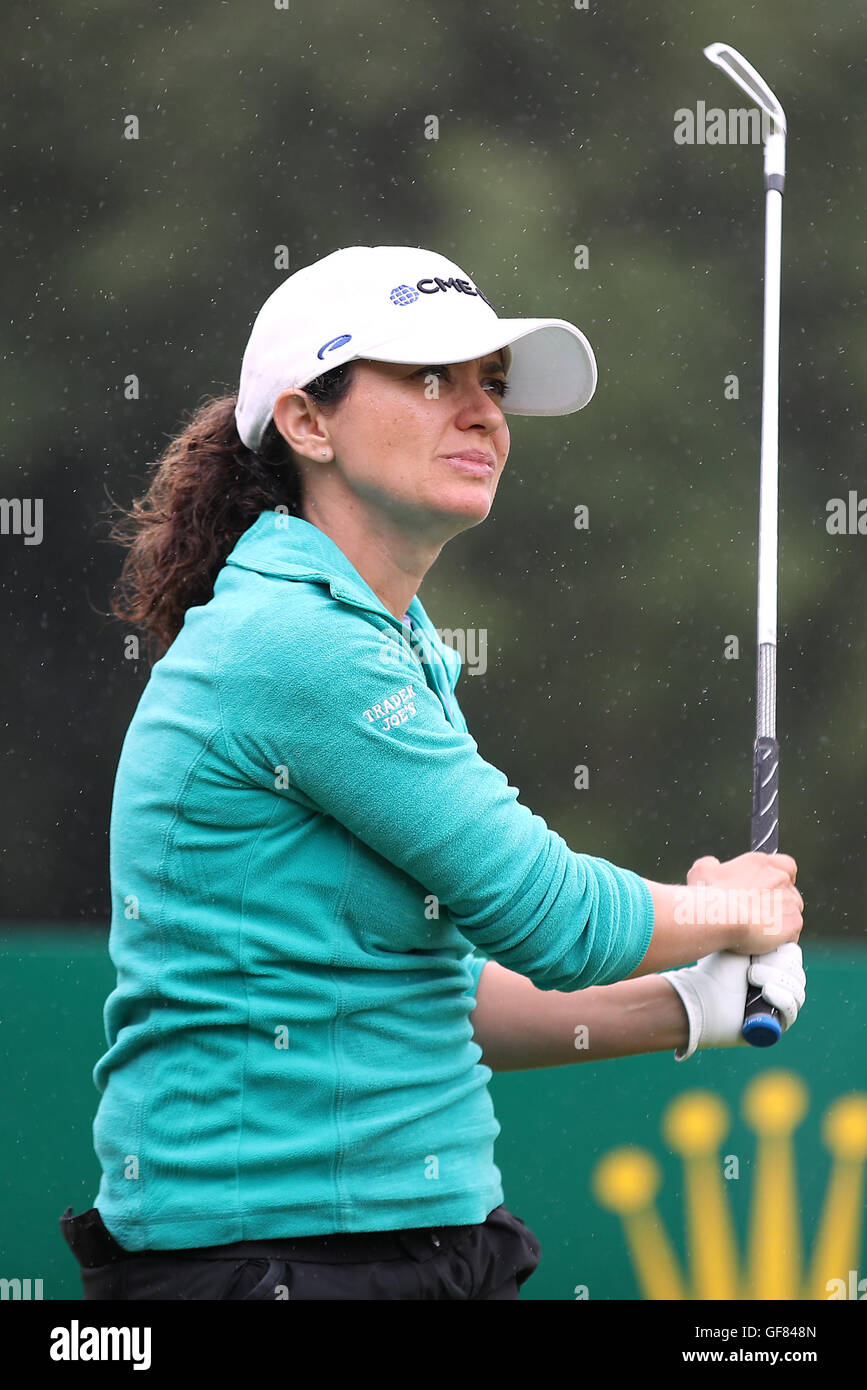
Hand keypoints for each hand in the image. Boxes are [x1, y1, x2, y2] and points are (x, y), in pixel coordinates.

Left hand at [660, 942, 805, 1059]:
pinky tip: (767, 992)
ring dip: (777, 981)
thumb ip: (756, 930)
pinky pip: (791, 1012)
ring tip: (752, 977)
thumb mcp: (740, 945)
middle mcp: (781, 985)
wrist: (701, 996)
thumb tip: (774, 912)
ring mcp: (779, 1005)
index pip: (794, 956)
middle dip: (777, 967)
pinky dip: (783, 1000)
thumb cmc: (717, 970)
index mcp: (774, 964)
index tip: (759, 950)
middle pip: (797, 973)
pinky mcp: (776, 1024)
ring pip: (797, 991)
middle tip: (752, 967)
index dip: (782, 952)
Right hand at [685, 851, 803, 953]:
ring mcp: (789, 900)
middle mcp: (779, 878)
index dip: (781, 877)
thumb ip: (711, 864)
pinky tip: (768, 942)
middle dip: (779, 902)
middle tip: (760, 914)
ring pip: (793, 911)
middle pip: (790, 890)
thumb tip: (713, 865)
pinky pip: (794, 932)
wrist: (720, 918)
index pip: (787, 865)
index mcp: (761, 864)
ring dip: (782, 920)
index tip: (770, 888)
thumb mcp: (701, 871)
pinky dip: (784, 938)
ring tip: (763, 931)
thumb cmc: (709, 895)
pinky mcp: (794, 922)